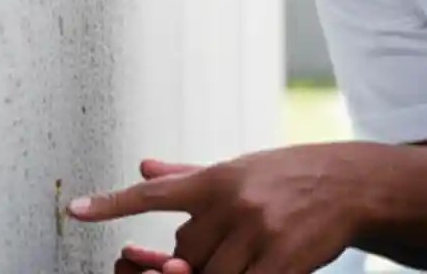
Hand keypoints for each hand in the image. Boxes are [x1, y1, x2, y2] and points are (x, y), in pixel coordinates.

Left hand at [71, 143, 377, 273]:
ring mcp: (258, 232)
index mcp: (218, 177)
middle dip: (189, 261)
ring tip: (239, 258)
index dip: (112, 203)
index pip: (155, 192)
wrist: (350, 183)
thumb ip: (188, 174)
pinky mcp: (282, 260)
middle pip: (184, 253)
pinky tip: (253, 269)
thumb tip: (142, 164)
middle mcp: (234, 202)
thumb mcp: (239, 168)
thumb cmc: (289, 176)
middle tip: (214, 250)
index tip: (76, 210)